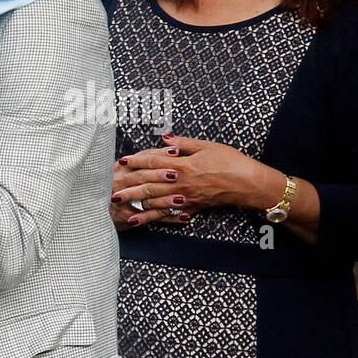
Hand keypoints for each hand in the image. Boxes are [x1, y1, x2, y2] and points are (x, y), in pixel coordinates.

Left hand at [111, 133, 274, 226]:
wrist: (247, 183)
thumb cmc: (230, 161)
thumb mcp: (207, 145)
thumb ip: (183, 143)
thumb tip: (165, 137)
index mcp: (183, 164)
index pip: (153, 160)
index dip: (136, 159)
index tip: (121, 160)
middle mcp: (180, 182)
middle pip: (148, 182)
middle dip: (128, 185)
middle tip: (111, 187)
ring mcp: (184, 197)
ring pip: (154, 200)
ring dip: (134, 201)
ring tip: (118, 203)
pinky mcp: (191, 207)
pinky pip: (167, 214)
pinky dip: (152, 217)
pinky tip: (139, 219)